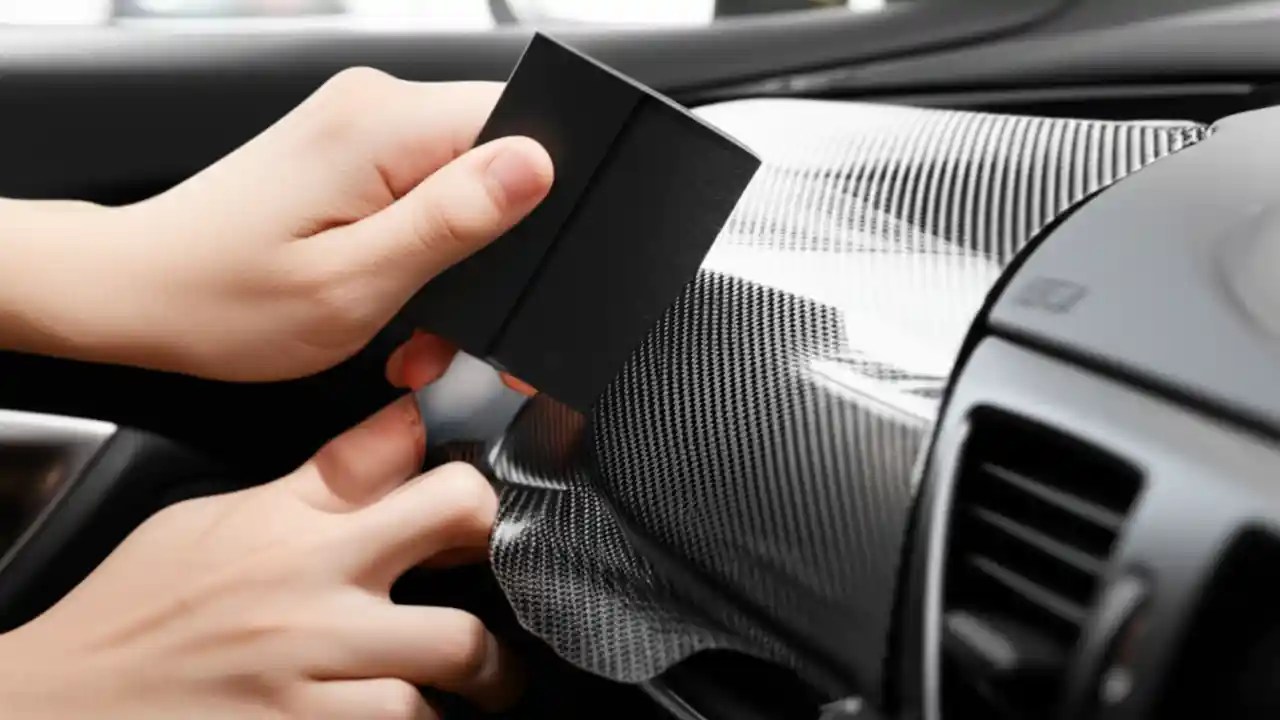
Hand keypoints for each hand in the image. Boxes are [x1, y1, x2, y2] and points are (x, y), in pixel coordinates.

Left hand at [0, 68, 552, 384]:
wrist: (137, 292)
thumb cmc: (223, 299)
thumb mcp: (355, 282)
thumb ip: (453, 221)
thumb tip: (536, 165)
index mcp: (381, 127)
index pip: (518, 122)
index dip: (542, 198)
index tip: (522, 265)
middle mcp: (372, 108)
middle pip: (494, 158)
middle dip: (493, 248)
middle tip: (452, 320)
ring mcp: (360, 128)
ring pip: (463, 186)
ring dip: (455, 264)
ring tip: (411, 325)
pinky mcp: (351, 153)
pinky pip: (424, 193)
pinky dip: (423, 255)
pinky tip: (394, 301)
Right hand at [0, 396, 518, 718]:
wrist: (63, 701)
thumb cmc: (142, 607)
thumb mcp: (228, 515)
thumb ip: (332, 475)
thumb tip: (409, 422)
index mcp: (305, 538)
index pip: (440, 492)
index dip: (483, 506)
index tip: (486, 529)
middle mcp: (316, 614)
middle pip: (463, 625)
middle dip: (500, 645)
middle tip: (499, 651)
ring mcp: (308, 694)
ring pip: (435, 704)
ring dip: (461, 703)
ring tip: (463, 699)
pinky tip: (400, 717)